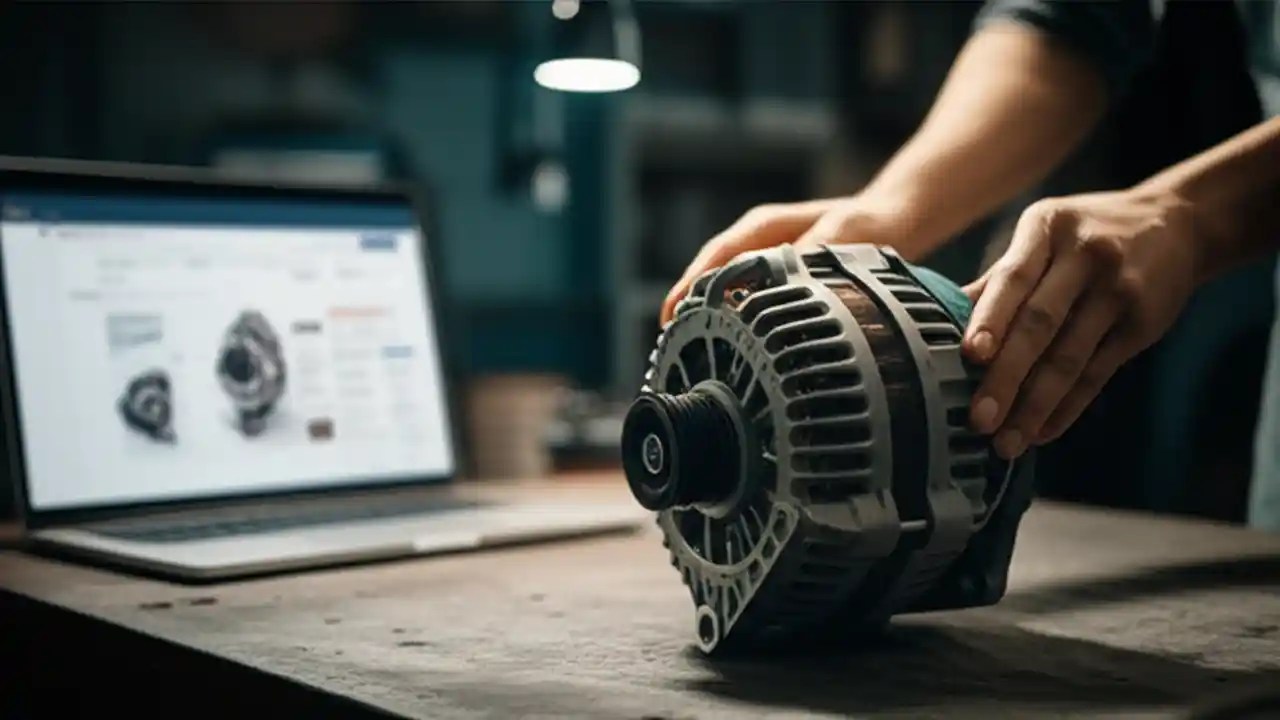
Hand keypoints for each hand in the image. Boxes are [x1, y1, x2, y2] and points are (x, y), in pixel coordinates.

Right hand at [660, 196, 918, 323]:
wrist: (893, 218)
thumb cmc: (867, 224)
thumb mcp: (843, 235)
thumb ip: (812, 253)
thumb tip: (783, 279)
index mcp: (764, 226)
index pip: (715, 256)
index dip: (690, 285)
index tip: (674, 314)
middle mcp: (757, 239)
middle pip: (709, 272)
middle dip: (688, 303)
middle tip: (672, 340)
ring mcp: (764, 254)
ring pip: (724, 284)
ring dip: (707, 310)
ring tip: (692, 344)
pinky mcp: (776, 272)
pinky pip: (744, 293)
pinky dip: (732, 313)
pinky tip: (729, 338)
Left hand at [962, 188, 1203, 458]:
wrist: (1179, 222)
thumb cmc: (1087, 232)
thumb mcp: (1044, 233)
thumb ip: (999, 276)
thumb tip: (937, 315)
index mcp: (1046, 227)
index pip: (1013, 278)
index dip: (991, 318)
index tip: (970, 356)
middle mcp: (1085, 257)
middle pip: (1040, 324)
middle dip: (1006, 376)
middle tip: (977, 419)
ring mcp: (1119, 292)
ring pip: (1070, 358)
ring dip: (1034, 406)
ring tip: (1006, 442)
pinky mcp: (1143, 325)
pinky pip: (1098, 374)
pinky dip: (1067, 408)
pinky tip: (1041, 433)